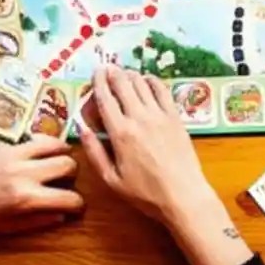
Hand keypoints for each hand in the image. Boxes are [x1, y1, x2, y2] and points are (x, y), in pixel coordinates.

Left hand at [0, 138, 83, 232]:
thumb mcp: (6, 227)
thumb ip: (38, 221)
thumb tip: (61, 216)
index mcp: (25, 198)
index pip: (68, 198)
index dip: (77, 203)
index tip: (75, 204)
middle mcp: (23, 173)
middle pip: (67, 164)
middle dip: (73, 173)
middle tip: (66, 178)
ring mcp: (13, 154)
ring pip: (53, 143)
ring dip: (61, 150)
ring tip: (61, 155)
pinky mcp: (2, 143)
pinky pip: (30, 139)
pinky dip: (39, 145)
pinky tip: (36, 151)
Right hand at [79, 66, 215, 223]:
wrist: (183, 195)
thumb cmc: (145, 193)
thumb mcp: (111, 179)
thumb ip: (94, 152)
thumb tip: (82, 128)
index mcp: (120, 133)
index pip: (105, 98)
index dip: (98, 81)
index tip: (95, 72)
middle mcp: (139, 118)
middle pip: (123, 84)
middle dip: (113, 73)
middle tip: (107, 69)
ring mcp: (159, 115)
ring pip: (142, 83)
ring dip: (130, 75)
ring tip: (123, 73)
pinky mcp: (175, 117)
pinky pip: (162, 90)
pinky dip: (152, 80)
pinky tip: (147, 80)